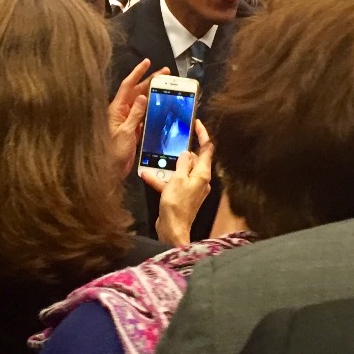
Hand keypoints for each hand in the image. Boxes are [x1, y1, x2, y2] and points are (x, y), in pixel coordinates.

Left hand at [109, 59, 170, 177]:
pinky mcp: (133, 130)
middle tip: (166, 73)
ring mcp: (128, 121)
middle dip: (150, 81)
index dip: (137, 72)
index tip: (147, 62)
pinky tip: (163, 106)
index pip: (127, 85)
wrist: (110, 172)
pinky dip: (153, 110)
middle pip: (137, 92)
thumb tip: (143, 96)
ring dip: (154, 95)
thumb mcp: (125, 132)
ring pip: (142, 103)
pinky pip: (144, 116)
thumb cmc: (112, 152)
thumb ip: (135, 115)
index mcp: (116, 109)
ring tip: (167, 87)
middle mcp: (122, 112)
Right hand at [143, 121, 213, 246]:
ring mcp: (191, 188)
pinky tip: (146, 175)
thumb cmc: (177, 204)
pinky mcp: (181, 196)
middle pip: (194, 159)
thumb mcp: (178, 178)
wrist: (172, 230)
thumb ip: (183, 163)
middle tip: (172, 141)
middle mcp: (200, 180)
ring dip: (168, 166)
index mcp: (203, 173)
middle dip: (182, 151)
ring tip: (155, 159)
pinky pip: (172, 183)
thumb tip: (187, 153)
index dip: (203, 134)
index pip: (207, 149)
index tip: (196, 123)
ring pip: (181, 171)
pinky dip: (162, 179)